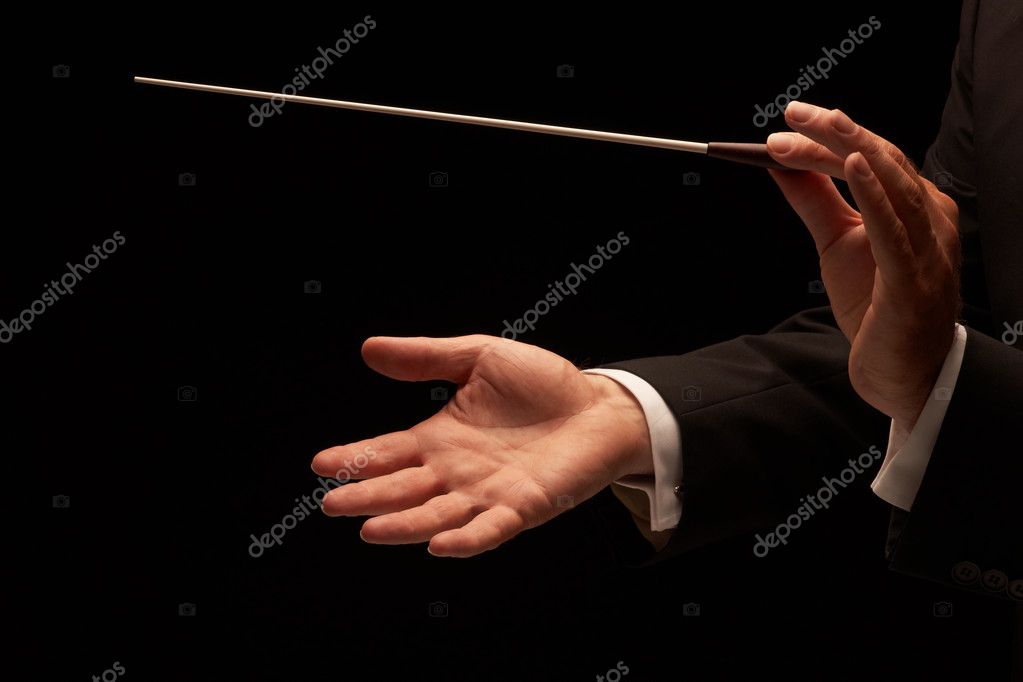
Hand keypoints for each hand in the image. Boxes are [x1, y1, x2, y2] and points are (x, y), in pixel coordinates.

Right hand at [311, 335, 651, 556]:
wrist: (599, 405)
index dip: (356, 459)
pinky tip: (440, 544)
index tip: (320, 464)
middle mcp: (457, 473)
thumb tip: (369, 348)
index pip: (389, 453)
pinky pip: (490, 528)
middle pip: (403, 490)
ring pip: (437, 515)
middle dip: (368, 497)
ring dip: (405, 525)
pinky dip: (466, 540)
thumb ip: (426, 357)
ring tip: (370, 529)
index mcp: (441, 439)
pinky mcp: (523, 507)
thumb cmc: (541, 384)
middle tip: (332, 504)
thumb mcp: (478, 357)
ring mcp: (488, 493)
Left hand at [765, 101, 960, 427]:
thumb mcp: (837, 242)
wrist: (900, 370)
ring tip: (821, 123)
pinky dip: (873, 193)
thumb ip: (815, 200)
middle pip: (881, 160)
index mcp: (913, 205)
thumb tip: (782, 163)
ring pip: (891, 184)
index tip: (787, 121)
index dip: (829, 135)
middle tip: (793, 113)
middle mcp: (928, 217)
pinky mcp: (913, 277)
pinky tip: (853, 164)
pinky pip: (894, 228)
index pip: (871, 156)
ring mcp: (927, 246)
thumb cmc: (876, 306)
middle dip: (835, 133)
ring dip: (851, 149)